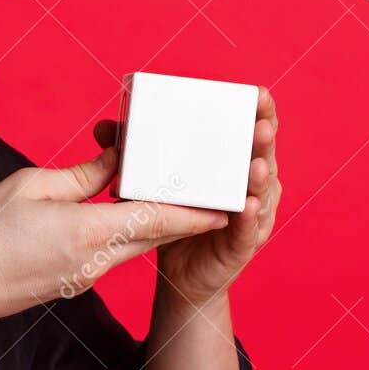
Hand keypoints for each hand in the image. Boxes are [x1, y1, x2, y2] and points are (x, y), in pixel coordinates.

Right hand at [0, 144, 230, 328]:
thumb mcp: (31, 186)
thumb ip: (81, 176)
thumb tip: (113, 164)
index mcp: (90, 230)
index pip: (156, 219)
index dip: (194, 213)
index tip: (225, 205)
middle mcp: (98, 258)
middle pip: (155, 235)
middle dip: (187, 218)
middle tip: (213, 196)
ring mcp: (87, 275)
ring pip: (136, 245)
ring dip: (159, 225)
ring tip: (176, 199)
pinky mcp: (75, 281)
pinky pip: (113, 253)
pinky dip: (129, 234)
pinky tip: (127, 215)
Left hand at [92, 85, 280, 302]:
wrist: (181, 276)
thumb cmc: (175, 221)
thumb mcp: (156, 184)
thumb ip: (135, 155)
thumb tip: (104, 128)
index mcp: (232, 166)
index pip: (249, 133)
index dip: (258, 113)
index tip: (257, 93)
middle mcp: (249, 188)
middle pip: (262, 157)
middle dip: (264, 138)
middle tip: (260, 121)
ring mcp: (250, 218)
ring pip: (262, 193)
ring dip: (261, 177)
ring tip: (255, 164)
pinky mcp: (241, 246)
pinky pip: (248, 230)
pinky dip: (250, 217)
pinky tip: (248, 204)